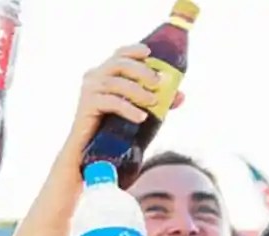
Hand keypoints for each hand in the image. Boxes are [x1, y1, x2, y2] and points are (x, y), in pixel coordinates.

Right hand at [67, 45, 185, 147]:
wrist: (92, 151)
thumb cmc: (115, 127)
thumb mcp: (140, 110)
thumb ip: (159, 101)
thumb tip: (181, 95)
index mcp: (106, 73)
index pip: (119, 55)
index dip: (133, 51)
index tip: (149, 53)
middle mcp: (95, 76)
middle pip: (118, 64)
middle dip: (141, 71)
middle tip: (158, 82)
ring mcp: (89, 90)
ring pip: (115, 83)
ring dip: (137, 91)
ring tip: (154, 102)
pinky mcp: (87, 105)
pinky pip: (111, 102)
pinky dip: (128, 109)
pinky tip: (141, 117)